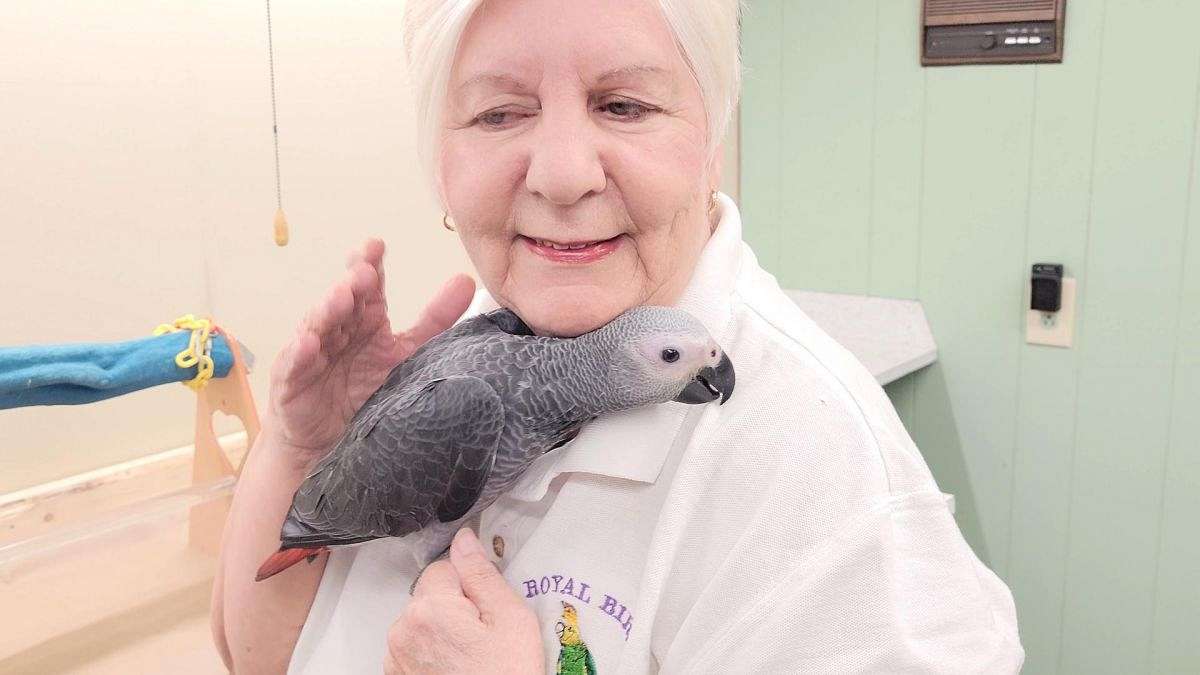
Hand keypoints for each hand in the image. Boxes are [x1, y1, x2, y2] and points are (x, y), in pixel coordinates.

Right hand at [266, 238, 474, 465]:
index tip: (377, 245)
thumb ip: (436, 319)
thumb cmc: (365, 389)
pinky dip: (300, 353)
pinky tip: (307, 343)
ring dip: (328, 309)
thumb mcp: (407, 352)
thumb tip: (467, 280)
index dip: (370, 264)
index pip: (367, 286)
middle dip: (352, 284)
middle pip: (343, 299)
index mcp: (365, 319)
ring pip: (319, 325)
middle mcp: (338, 329)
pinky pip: (295, 365)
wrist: (333, 440)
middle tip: (366, 272)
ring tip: (341, 297)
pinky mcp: (292, 380)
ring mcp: (312, 352)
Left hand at [385, 529, 544, 673]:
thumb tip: (465, 541)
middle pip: (431, 595)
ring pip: (422, 621)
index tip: (485, 609)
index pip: (445, 567)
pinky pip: (414, 647)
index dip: (471, 585)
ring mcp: (396, 657)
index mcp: (430, 609)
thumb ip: (482, 573)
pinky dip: (432, 652)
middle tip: (484, 636)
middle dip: (455, 607)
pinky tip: (458, 667)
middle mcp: (403, 631)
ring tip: (472, 656)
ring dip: (442, 630)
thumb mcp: (510, 618)